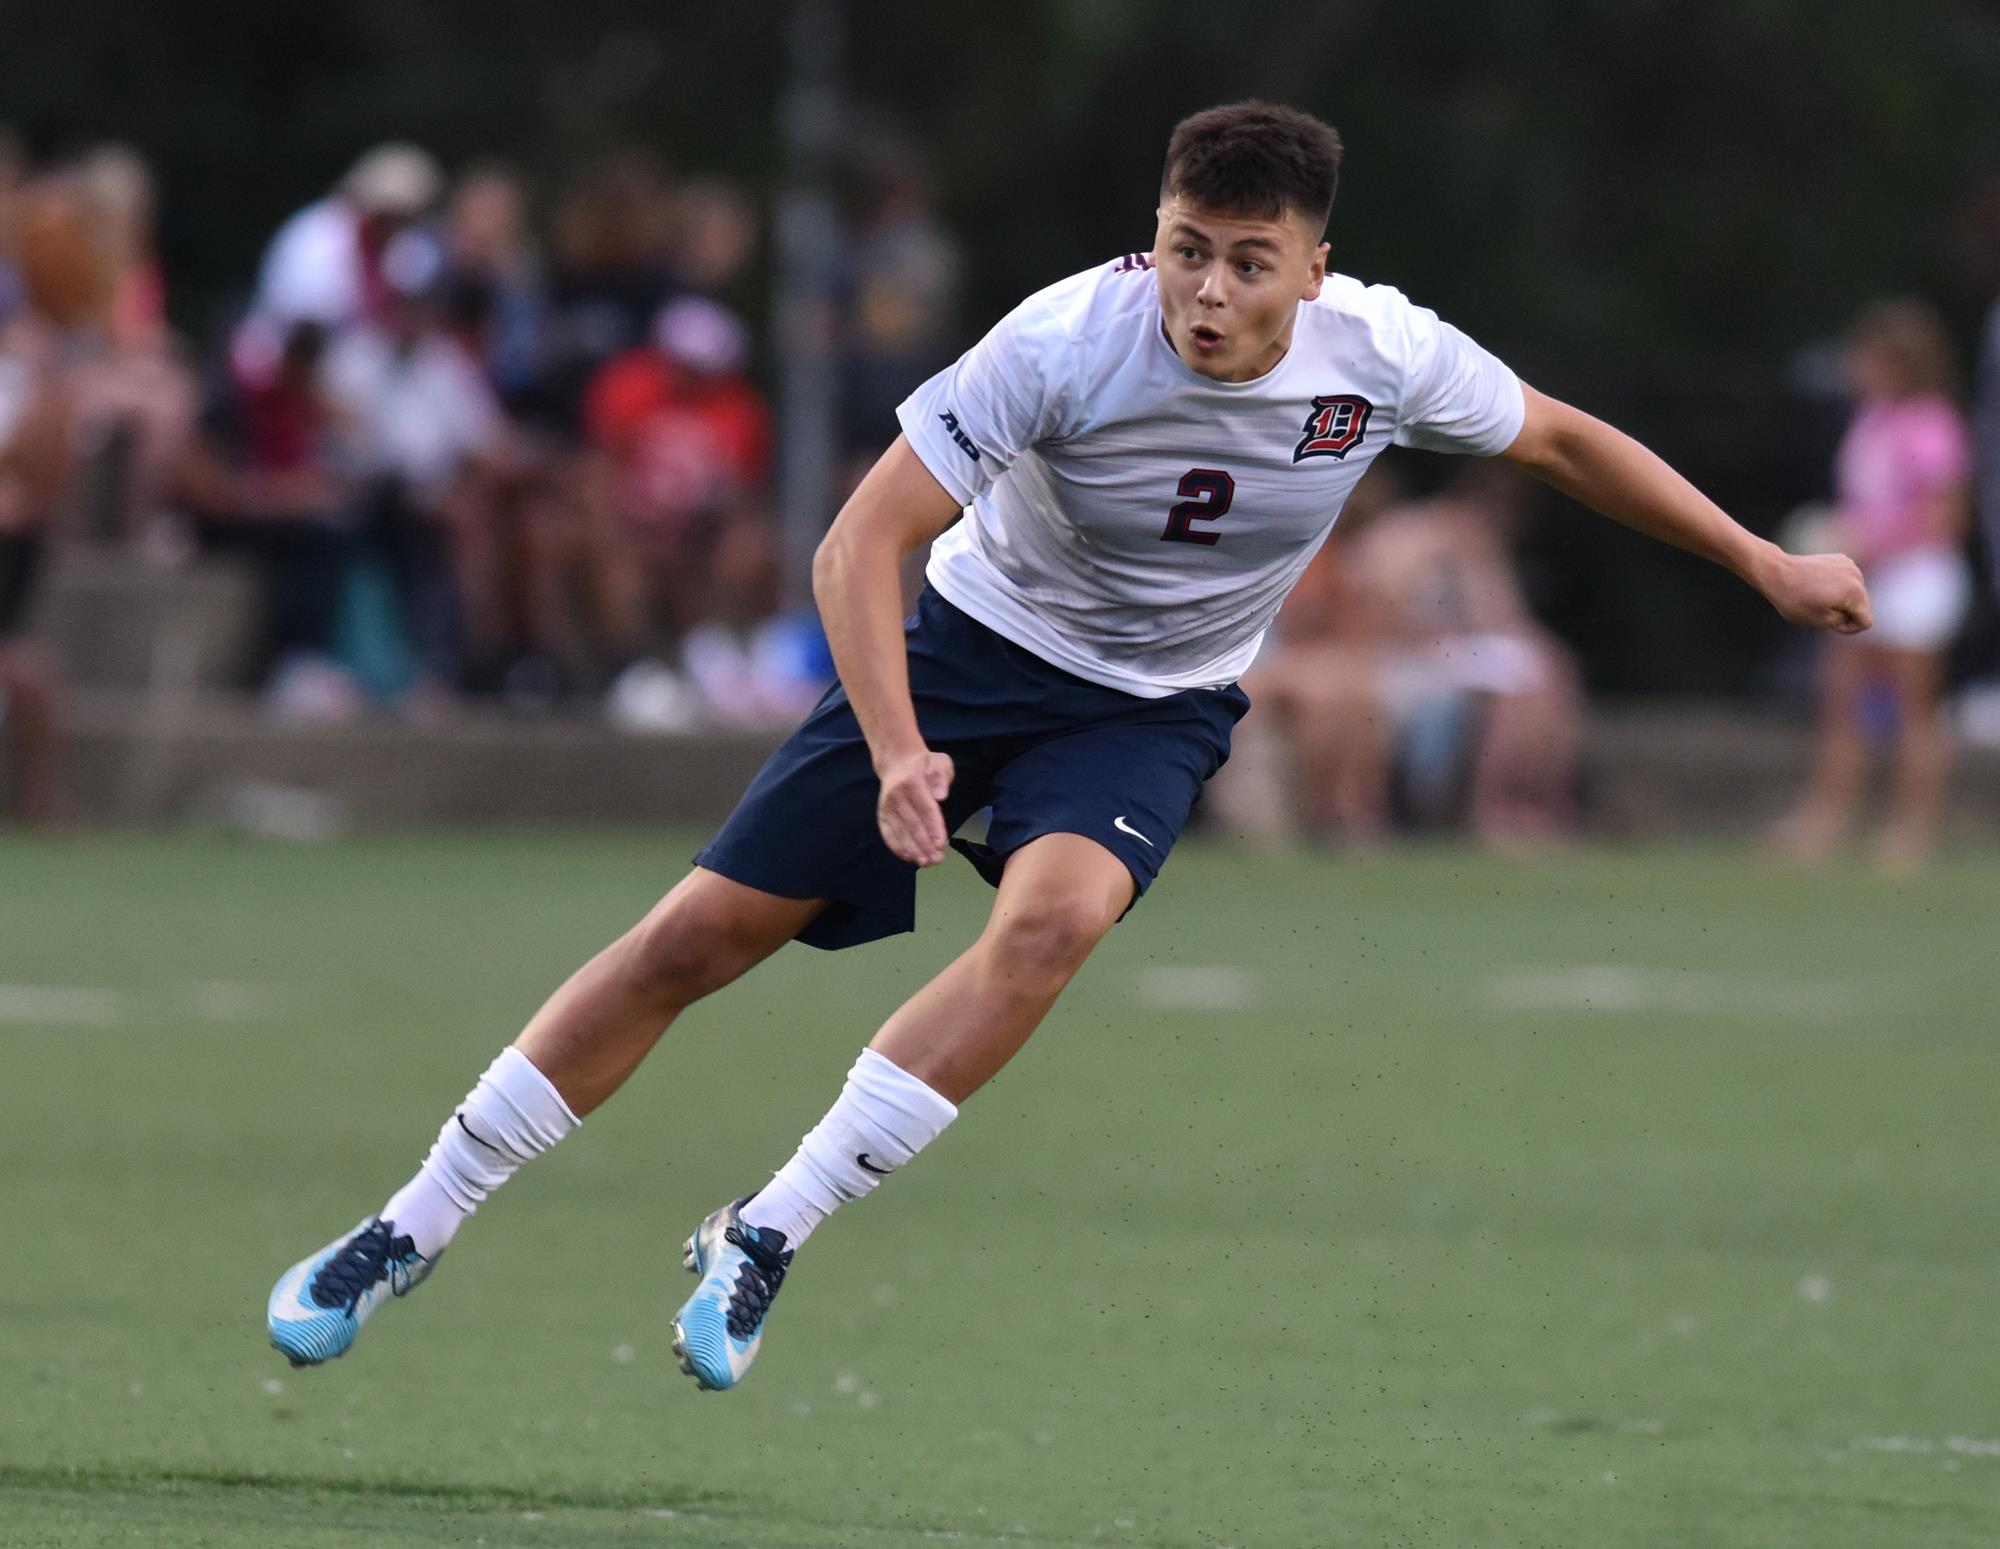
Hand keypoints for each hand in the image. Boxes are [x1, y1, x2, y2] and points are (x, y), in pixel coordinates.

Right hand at [876, 747, 954, 865]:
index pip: (925, 808)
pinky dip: (897, 847)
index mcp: (912, 780)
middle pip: (912, 823)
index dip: (934, 827)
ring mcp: (886, 805)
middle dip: (925, 844)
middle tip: (936, 859)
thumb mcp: (939, 763)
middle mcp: (896, 795)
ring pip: (900, 831)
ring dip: (912, 849)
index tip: (942, 844)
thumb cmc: (924, 764)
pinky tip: (908, 857)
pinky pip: (887, 833)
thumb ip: (942, 778)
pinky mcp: (881, 813)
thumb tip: (940, 796)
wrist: (897, 760)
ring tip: (925, 862)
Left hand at [1756, 549, 1870, 634]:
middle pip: (1863, 606)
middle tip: (1821, 612)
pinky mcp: (1841, 559)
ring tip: (1818, 598)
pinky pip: (1848, 580)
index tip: (1830, 625)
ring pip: (1856, 593)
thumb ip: (1843, 622)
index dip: (1849, 629)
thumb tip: (1851, 616)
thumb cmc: (1794, 600)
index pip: (1866, 621)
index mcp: (1855, 594)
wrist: (1777, 572)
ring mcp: (1850, 566)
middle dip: (1847, 613)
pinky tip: (1819, 586)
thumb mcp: (1819, 621)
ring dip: (1843, 599)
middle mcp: (1857, 577)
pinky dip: (1838, 586)